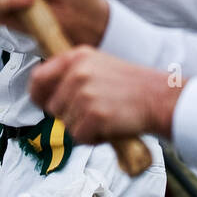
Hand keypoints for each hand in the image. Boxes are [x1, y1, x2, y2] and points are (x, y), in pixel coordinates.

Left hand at [29, 47, 181, 143]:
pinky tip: (109, 126)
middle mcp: (78, 74)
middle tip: (93, 110)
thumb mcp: (97, 64)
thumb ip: (70, 73)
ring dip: (82, 127)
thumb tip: (42, 90)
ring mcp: (86, 95)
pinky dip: (93, 138)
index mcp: (76, 58)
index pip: (38, 79)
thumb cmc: (129, 86)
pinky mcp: (94, 116)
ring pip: (66, 125)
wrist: (158, 98)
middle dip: (68, 115)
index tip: (44, 103)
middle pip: (52, 108)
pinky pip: (80, 137)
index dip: (38, 95)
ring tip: (105, 116)